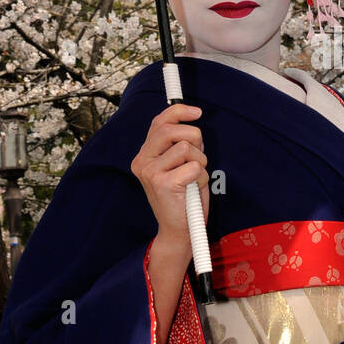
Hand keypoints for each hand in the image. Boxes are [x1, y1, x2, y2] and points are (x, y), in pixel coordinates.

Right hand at [131, 104, 208, 250]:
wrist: (179, 232)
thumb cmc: (182, 198)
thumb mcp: (178, 165)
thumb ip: (179, 145)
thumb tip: (192, 123)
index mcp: (145, 154)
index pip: (159, 122)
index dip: (179, 111)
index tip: (197, 111)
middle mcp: (142, 161)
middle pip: (170, 130)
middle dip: (194, 137)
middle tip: (199, 154)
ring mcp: (150, 172)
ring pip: (185, 148)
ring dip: (199, 161)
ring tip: (194, 177)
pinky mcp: (162, 183)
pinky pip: (193, 167)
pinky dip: (200, 177)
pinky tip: (193, 189)